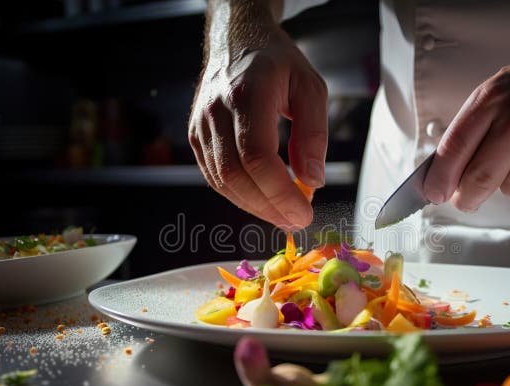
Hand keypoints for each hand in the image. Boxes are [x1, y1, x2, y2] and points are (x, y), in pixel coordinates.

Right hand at [189, 19, 327, 229]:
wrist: (236, 40)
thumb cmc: (275, 62)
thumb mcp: (310, 88)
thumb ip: (314, 134)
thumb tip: (312, 180)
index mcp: (246, 94)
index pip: (257, 157)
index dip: (279, 193)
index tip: (303, 212)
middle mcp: (216, 111)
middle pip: (236, 175)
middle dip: (268, 207)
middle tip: (295, 220)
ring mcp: (200, 125)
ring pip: (221, 181)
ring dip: (253, 206)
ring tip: (282, 215)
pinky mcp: (195, 136)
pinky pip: (214, 176)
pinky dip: (238, 195)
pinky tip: (261, 200)